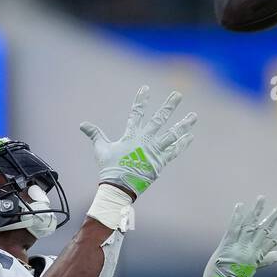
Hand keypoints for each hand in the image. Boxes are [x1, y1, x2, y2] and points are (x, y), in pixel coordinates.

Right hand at [80, 85, 196, 197]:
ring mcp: (154, 152)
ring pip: (171, 135)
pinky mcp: (160, 163)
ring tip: (193, 116)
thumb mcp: (101, 149)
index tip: (145, 88)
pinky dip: (182, 144)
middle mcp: (145, 141)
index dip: (141, 100)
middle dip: (169, 106)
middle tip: (178, 94)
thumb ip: (95, 134)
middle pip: (159, 120)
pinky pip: (174, 152)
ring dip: (183, 125)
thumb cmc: (109, 168)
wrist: (118, 187)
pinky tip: (190, 136)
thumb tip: (82, 124)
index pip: (136, 114)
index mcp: (131, 136)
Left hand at [201, 196, 276, 276]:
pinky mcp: (227, 244)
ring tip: (263, 197)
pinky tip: (241, 205)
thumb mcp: (253, 269)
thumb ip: (267, 259)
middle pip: (265, 228)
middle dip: (276, 215)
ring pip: (250, 224)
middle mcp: (251, 249)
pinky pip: (233, 228)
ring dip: (257, 210)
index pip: (275, 240)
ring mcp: (239, 246)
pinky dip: (237, 216)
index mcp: (258, 255)